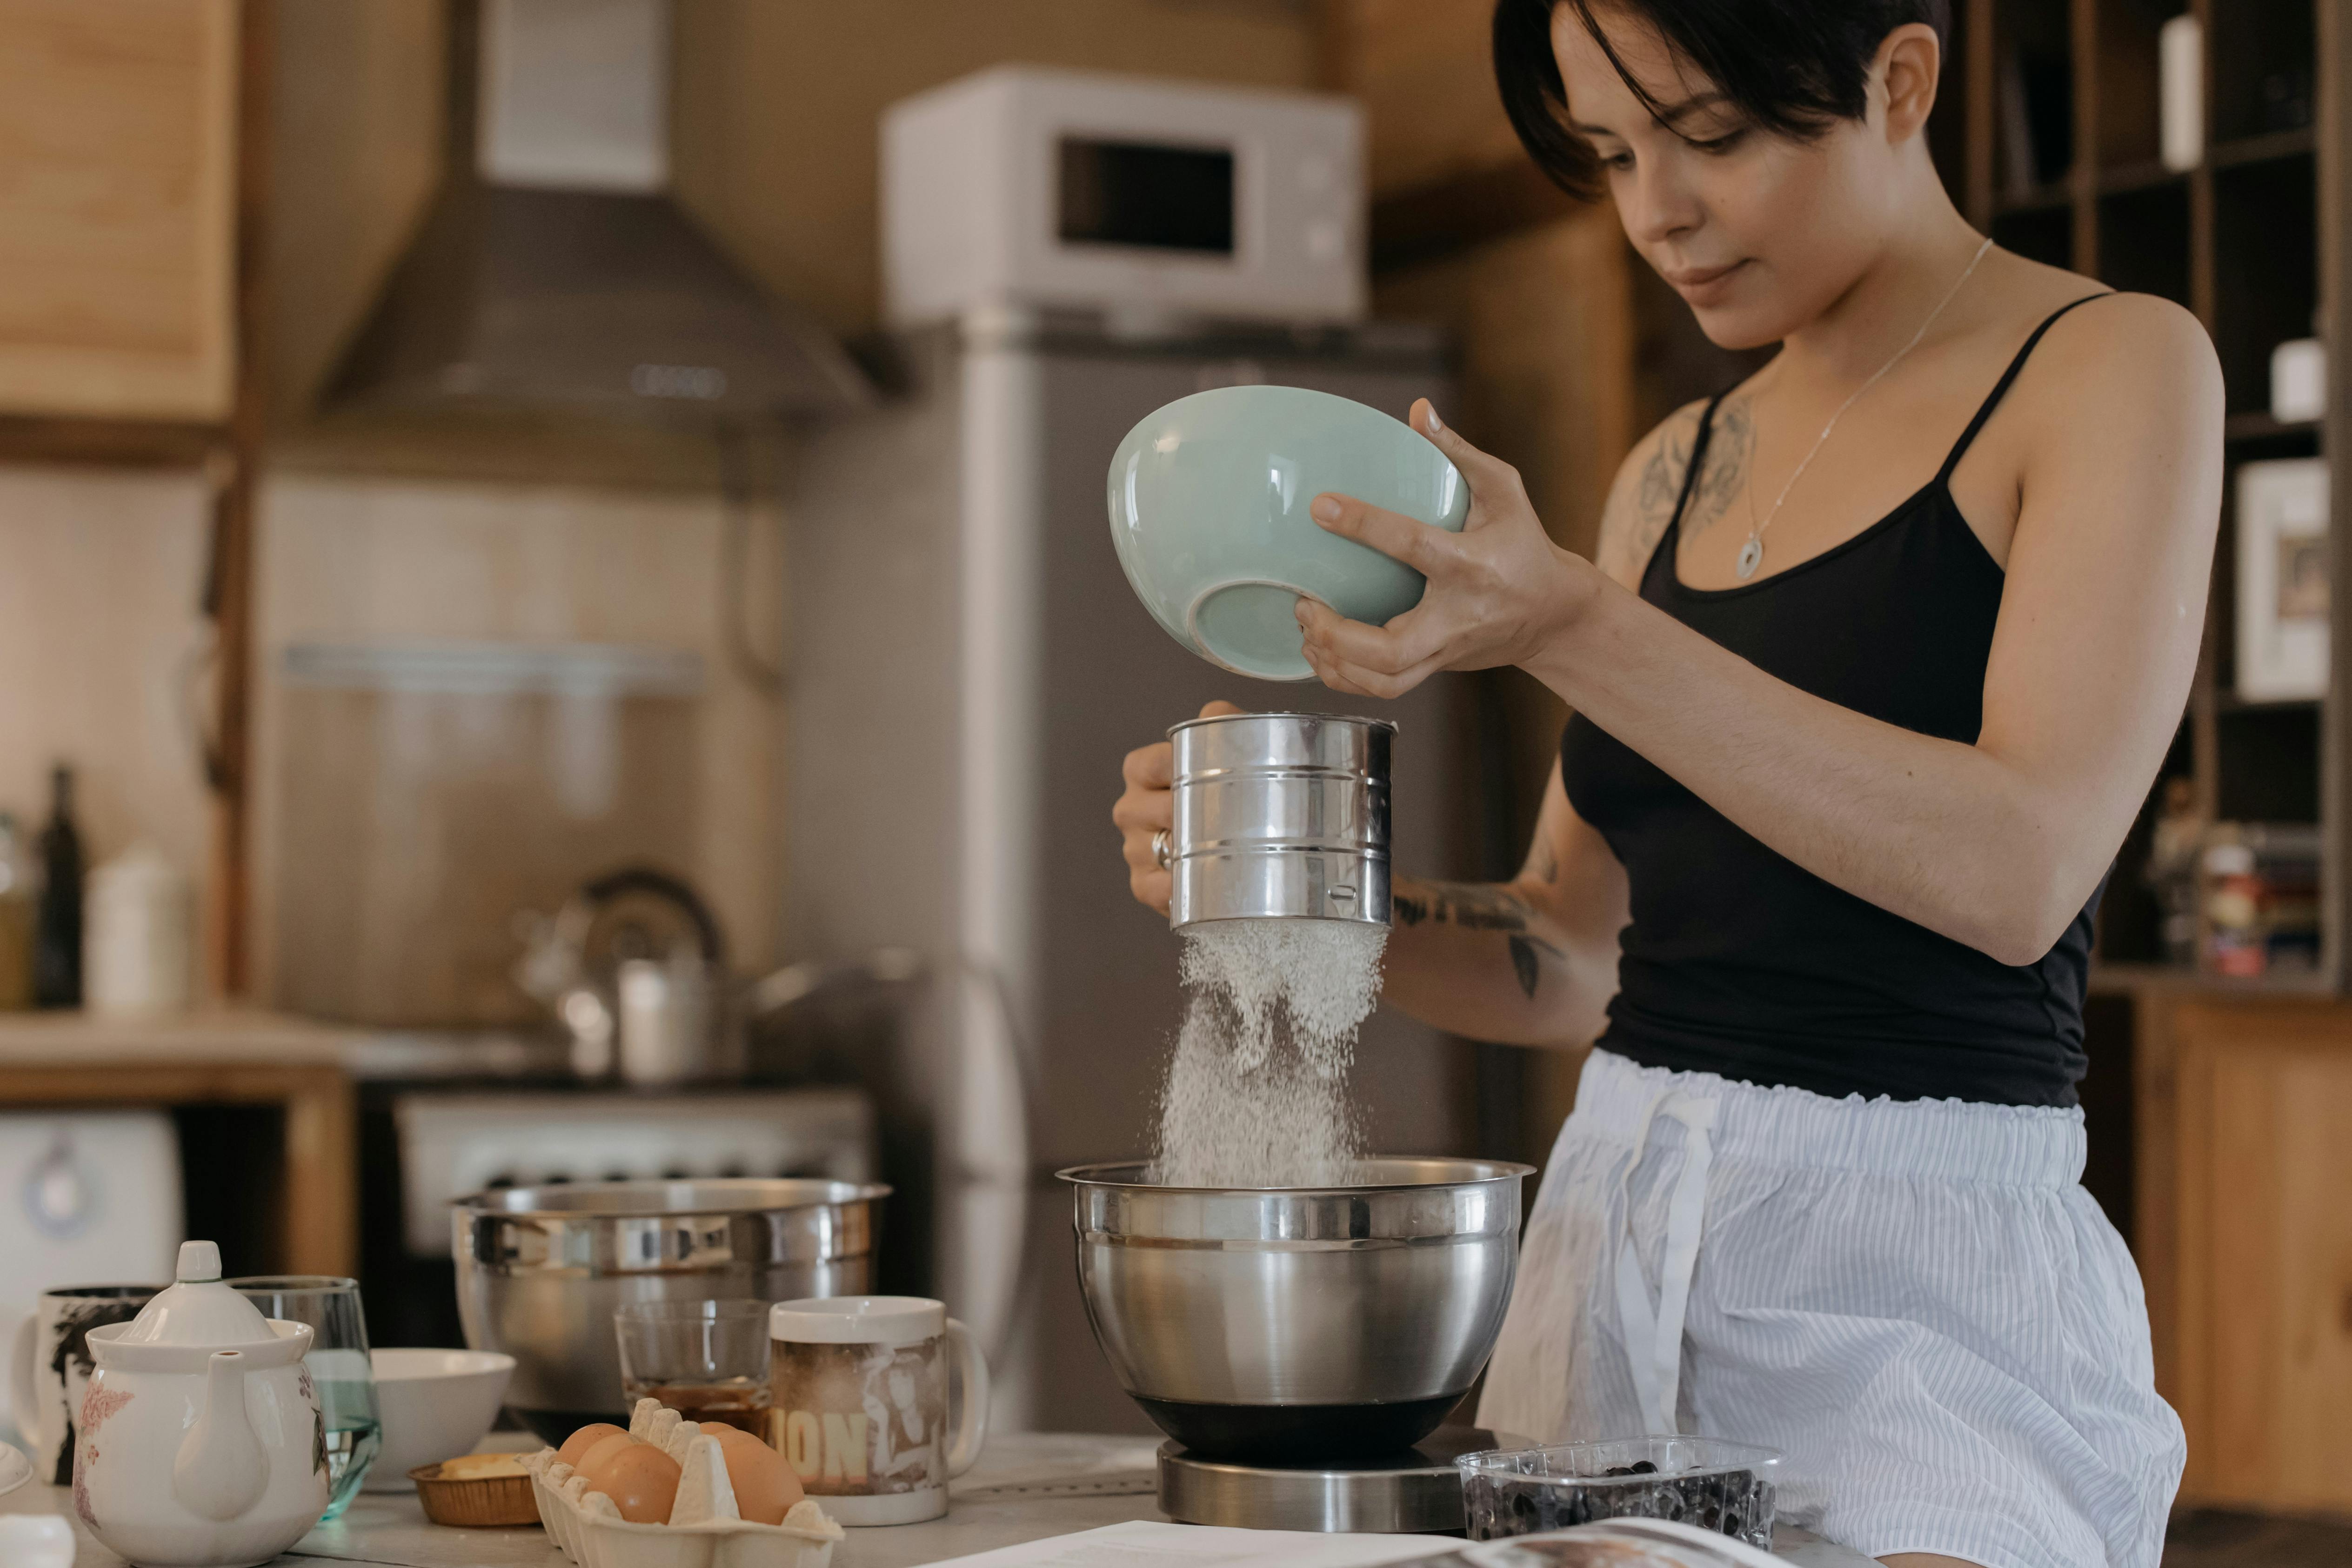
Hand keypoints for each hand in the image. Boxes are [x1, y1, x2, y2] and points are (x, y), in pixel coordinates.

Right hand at [1113, 699, 1242, 912]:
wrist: (1244, 842)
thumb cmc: (1229, 792)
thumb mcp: (1232, 750)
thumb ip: (1224, 724)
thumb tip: (1215, 713)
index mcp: (1142, 771)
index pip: (1149, 764)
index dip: (1178, 770)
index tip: (1213, 776)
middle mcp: (1131, 809)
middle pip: (1147, 810)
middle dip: (1186, 815)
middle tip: (1227, 818)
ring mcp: (1134, 848)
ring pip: (1149, 849)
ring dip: (1184, 852)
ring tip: (1219, 851)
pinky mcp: (1144, 884)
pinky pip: (1152, 888)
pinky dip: (1174, 889)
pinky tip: (1198, 885)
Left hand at [1295, 399, 1599, 697]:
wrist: (1551, 614)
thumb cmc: (1523, 544)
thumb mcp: (1504, 490)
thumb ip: (1459, 453)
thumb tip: (1417, 411)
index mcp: (1472, 564)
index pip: (1413, 546)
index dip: (1364, 525)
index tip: (1321, 506)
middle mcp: (1456, 616)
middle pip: (1392, 650)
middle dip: (1339, 636)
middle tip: (1304, 604)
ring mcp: (1445, 650)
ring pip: (1385, 681)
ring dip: (1336, 663)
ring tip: (1306, 628)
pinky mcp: (1435, 669)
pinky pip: (1383, 689)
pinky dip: (1344, 677)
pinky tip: (1319, 651)